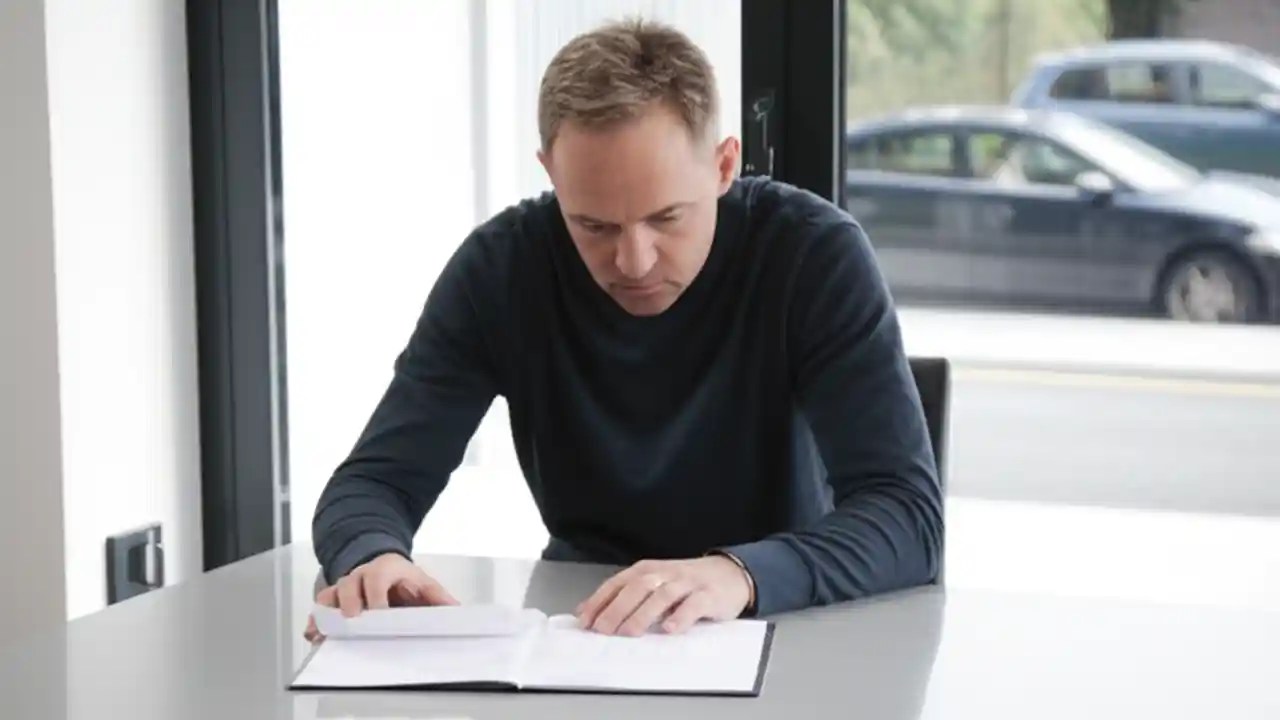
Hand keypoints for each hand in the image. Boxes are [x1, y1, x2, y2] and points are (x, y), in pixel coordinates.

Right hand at [303, 553, 457, 642]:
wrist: (385, 567)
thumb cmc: (404, 579)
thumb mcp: (424, 583)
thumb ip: (438, 597)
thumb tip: (457, 611)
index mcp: (384, 569)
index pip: (378, 577)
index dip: (377, 594)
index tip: (380, 612)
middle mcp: (360, 576)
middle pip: (348, 584)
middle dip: (349, 601)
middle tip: (351, 620)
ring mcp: (344, 588)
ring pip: (329, 596)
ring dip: (327, 614)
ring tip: (325, 635)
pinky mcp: (334, 601)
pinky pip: (320, 609)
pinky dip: (316, 623)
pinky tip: (316, 637)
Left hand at [575, 556, 752, 636]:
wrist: (729, 573)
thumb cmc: (686, 583)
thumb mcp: (654, 584)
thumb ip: (624, 595)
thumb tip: (587, 612)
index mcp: (647, 570)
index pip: (618, 583)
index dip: (600, 601)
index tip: (585, 621)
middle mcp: (665, 574)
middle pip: (637, 588)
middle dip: (617, 609)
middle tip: (603, 631)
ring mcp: (687, 583)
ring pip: (662, 595)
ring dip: (644, 614)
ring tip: (630, 632)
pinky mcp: (708, 595)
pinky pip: (693, 605)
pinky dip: (680, 616)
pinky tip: (670, 629)